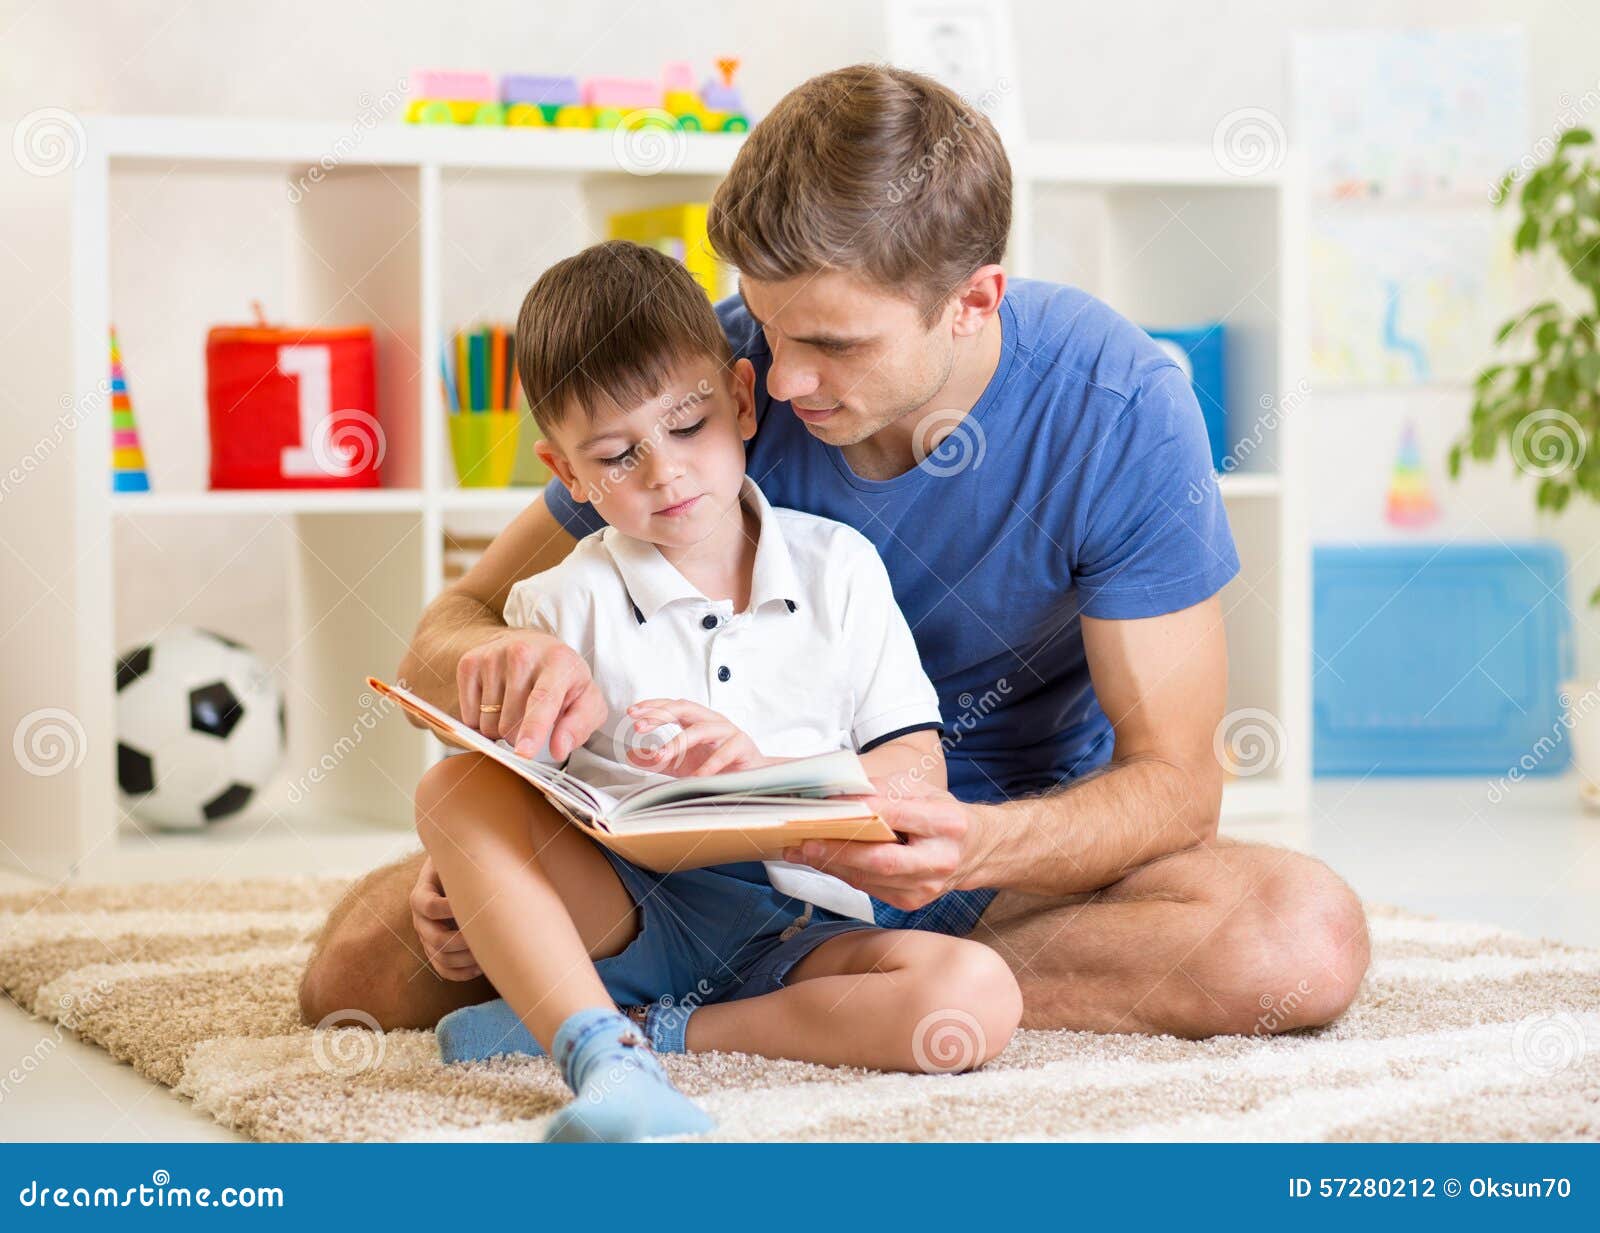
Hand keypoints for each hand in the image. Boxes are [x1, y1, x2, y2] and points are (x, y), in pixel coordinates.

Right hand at [409, 856, 482, 981]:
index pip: (429, 906)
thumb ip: (467, 861)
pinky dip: (463, 973)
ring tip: (489, 952)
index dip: (450, 909)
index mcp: (421, 895)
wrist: (456, 878)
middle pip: (436, 939)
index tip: (476, 907)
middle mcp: (420, 919)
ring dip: (467, 959)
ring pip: (441, 958)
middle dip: (465, 941)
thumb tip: (492, 864)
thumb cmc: (463, 865)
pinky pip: (444, 970)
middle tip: (489, 936)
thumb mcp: (460, 859)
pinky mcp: (435, 951)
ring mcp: (426, 938)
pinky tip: (482, 965)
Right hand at [457, 628, 605, 759]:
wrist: (532, 646)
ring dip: (500, 728)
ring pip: (487, 723)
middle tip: (531, 719)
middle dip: (519, 735)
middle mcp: (522, 653)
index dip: (533, 729)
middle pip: (509, 723)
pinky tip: (496, 703)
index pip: (542, 700)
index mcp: (558, 662)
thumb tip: (558, 749)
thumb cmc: (562, 679)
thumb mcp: (586, 701)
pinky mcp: (469, 663)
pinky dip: (481, 721)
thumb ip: (578, 727)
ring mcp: (492, 656)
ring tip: (514, 707)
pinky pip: (468, 717)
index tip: (524, 752)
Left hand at [624, 698, 769, 777]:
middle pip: (685, 708)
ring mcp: (728, 731)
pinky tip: (695, 777)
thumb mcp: (680, 765)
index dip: (652, 707)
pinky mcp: (743, 746)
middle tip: (639, 725)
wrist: (752, 779)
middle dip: (660, 714)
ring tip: (661, 756)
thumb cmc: (716, 767)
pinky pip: (724, 752)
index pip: (672, 706)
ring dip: (678, 742)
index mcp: (696, 721)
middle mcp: (711, 721)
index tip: (631, 713)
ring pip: (701, 729)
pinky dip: (709, 765)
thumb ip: (657, 759)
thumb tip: (629, 755)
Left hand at [781, 785, 980, 911]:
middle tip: (805, 841)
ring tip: (801, 850)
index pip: (897, 816)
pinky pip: (869, 888)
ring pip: (870, 879)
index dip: (861, 812)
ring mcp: (925, 887)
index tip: (828, 806)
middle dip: (839, 851)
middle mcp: (939, 860)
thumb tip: (843, 796)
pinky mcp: (911, 902)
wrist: (976, 850)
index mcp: (947, 823)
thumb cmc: (944, 815)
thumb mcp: (922, 789)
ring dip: (832, 864)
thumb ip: (886, 789)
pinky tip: (823, 861)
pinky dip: (843, 873)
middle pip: (881, 860)